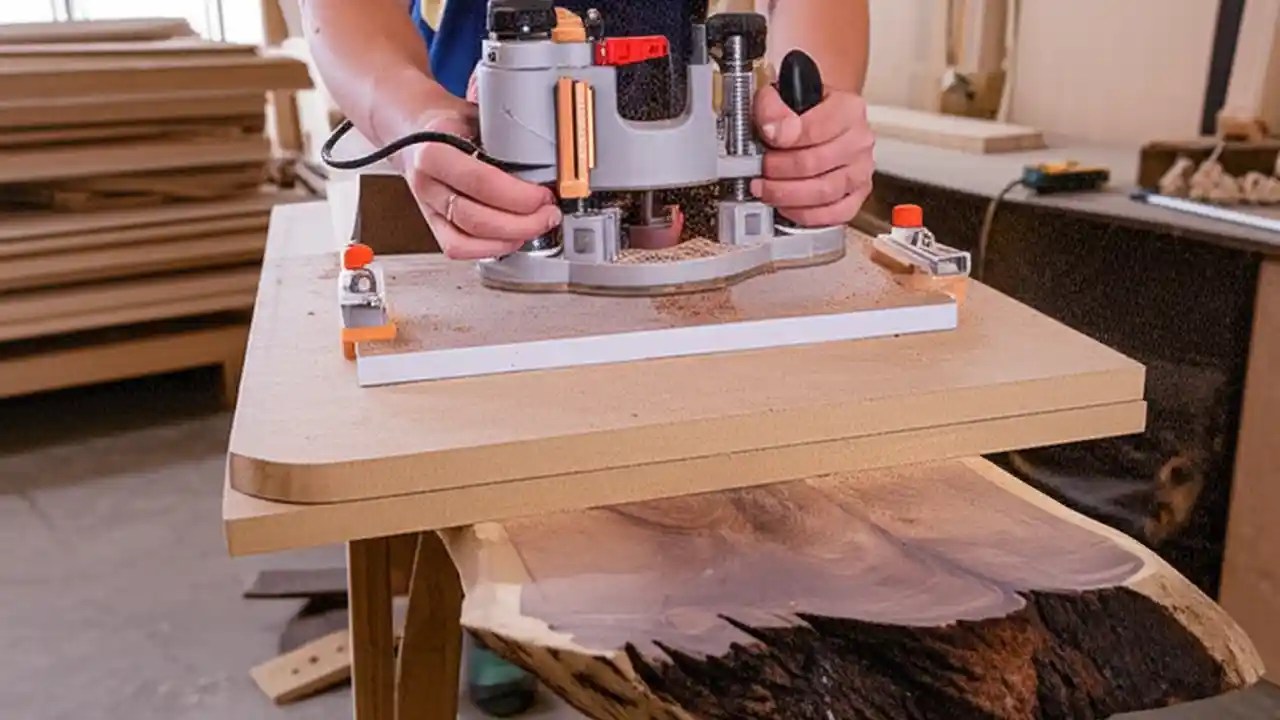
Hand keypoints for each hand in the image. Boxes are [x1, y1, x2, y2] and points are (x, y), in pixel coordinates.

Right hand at [403, 97, 560, 259]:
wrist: (413, 130)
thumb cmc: (448, 122)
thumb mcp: (475, 115)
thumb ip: (502, 135)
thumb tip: (545, 153)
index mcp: (433, 150)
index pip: (480, 181)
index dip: (518, 195)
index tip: (544, 195)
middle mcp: (427, 183)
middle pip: (475, 218)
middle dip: (521, 223)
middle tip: (548, 215)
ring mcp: (428, 207)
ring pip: (466, 239)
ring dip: (508, 239)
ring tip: (535, 227)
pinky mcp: (433, 224)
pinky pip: (457, 248)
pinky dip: (488, 249)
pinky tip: (511, 239)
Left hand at [749, 85, 873, 226]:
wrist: (818, 119)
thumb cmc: (802, 111)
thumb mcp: (782, 95)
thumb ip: (772, 106)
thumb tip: (774, 131)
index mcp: (848, 109)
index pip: (815, 129)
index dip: (784, 139)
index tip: (766, 140)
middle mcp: (860, 140)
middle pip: (815, 164)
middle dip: (778, 171)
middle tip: (758, 171)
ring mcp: (861, 170)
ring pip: (824, 192)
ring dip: (787, 195)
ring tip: (765, 190)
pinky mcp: (858, 195)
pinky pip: (835, 214)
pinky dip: (806, 215)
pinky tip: (786, 207)